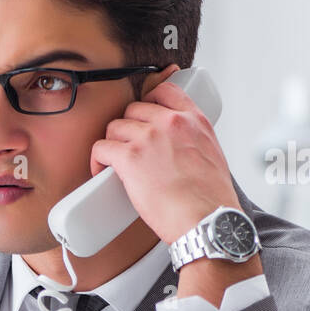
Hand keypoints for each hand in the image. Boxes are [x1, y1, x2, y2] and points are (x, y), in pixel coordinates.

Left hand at [89, 72, 241, 244]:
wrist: (206, 219)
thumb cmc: (210, 198)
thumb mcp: (212, 154)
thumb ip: (193, 139)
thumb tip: (178, 146)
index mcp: (194, 120)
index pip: (164, 91)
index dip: (147, 101)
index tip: (141, 116)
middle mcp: (171, 123)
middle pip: (133, 110)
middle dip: (128, 129)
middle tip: (128, 148)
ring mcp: (149, 137)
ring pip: (114, 127)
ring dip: (112, 145)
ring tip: (115, 163)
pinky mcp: (129, 157)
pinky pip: (101, 148)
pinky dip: (97, 160)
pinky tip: (102, 170)